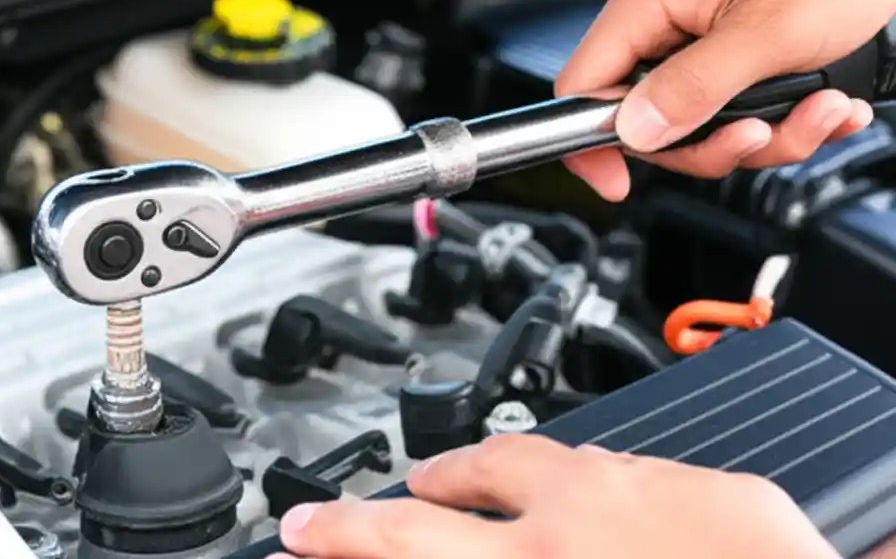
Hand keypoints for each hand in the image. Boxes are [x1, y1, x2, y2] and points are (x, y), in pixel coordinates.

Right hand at [272, 434, 838, 558]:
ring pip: (544, 460)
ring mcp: (645, 489)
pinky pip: (623, 470)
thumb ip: (503, 557)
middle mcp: (579, 515)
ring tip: (482, 495)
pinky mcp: (707, 482)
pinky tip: (600, 512)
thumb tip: (479, 539)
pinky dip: (589, 485)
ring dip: (501, 479)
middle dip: (413, 489)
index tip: (302, 534)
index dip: (337, 535)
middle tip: (383, 503)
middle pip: (463, 476)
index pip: (401, 539)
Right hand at [555, 0, 895, 200]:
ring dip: (766, 128)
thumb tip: (634, 132)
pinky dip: (780, 109)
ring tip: (821, 109)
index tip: (617, 182)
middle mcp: (665, 3)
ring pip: (700, 110)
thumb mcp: (766, 37)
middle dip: (715, 140)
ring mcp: (699, 14)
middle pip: (650, 111)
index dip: (594, 141)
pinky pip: (732, 89)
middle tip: (761, 136)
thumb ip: (691, 91)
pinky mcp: (734, 23)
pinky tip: (822, 99)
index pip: (583, 83)